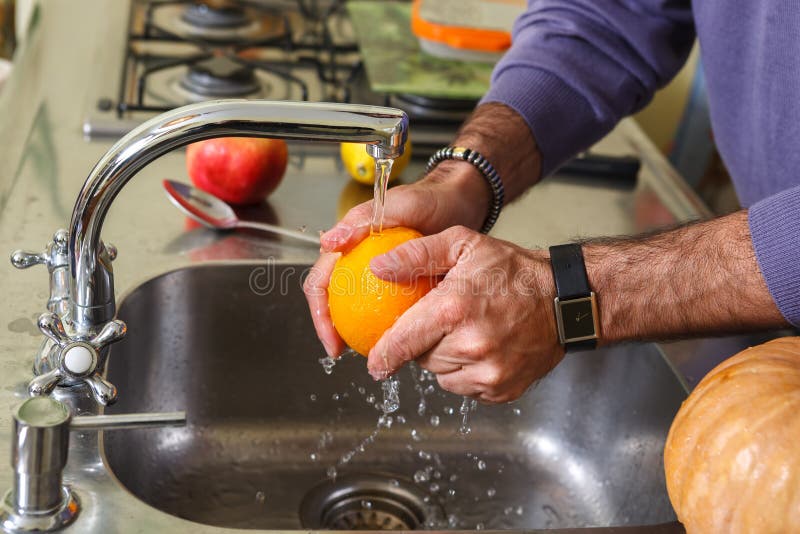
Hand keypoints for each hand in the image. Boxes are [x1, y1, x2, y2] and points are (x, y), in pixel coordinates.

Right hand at [304, 162, 489, 357]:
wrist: (461, 203)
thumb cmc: (429, 199)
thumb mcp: (397, 205)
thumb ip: (363, 220)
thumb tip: (329, 242)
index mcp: (349, 245)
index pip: (321, 281)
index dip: (319, 312)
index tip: (331, 337)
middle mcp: (359, 261)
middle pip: (333, 301)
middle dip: (332, 331)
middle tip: (341, 353)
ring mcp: (379, 275)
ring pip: (359, 309)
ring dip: (357, 332)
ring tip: (369, 354)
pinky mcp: (402, 284)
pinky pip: (390, 309)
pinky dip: (390, 326)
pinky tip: (400, 342)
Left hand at [367, 225, 564, 402]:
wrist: (565, 299)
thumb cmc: (513, 270)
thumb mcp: (463, 245)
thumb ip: (416, 255)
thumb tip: (378, 268)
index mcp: (454, 309)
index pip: (402, 341)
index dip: (382, 355)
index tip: (373, 363)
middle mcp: (471, 345)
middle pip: (421, 357)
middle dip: (424, 341)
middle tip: (445, 320)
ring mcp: (488, 372)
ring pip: (442, 375)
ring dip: (445, 358)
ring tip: (468, 331)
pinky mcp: (501, 390)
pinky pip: (466, 387)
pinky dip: (467, 371)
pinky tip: (484, 347)